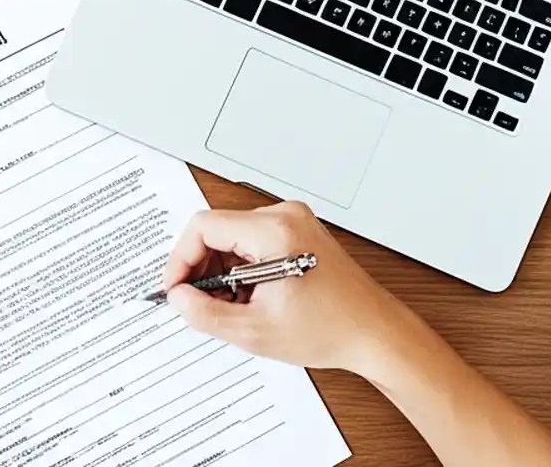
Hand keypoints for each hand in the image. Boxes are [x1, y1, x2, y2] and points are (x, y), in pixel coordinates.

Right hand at [162, 201, 405, 373]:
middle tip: (201, 303)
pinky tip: (251, 297)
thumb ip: (205, 313)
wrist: (374, 333)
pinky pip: (254, 241)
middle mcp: (285, 217)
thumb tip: (178, 298)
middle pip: (218, 229)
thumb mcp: (254, 330)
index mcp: (274, 231)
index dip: (181, 259)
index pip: (204, 227)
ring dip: (223, 270)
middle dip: (202, 268)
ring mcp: (295, 222)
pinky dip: (243, 268)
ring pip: (234, 237)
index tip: (176, 288)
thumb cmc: (331, 329)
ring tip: (233, 306)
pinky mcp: (300, 233)